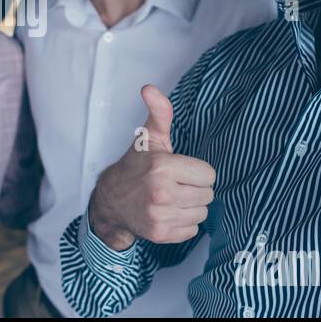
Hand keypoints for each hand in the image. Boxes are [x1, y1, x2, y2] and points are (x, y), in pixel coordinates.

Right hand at [88, 85, 214, 250]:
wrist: (111, 201)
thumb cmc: (135, 168)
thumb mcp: (149, 138)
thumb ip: (159, 113)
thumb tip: (149, 88)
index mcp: (163, 166)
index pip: (209, 175)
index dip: (197, 172)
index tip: (180, 171)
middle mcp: (161, 192)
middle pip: (208, 195)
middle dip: (195, 189)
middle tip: (175, 185)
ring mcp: (160, 215)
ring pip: (202, 214)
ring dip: (190, 207)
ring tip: (171, 199)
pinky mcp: (160, 234)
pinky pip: (192, 230)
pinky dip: (183, 224)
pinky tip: (167, 214)